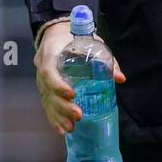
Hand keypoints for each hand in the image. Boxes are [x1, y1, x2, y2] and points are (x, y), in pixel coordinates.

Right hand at [33, 22, 126, 136]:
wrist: (57, 31)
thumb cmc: (75, 36)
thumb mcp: (91, 42)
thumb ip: (105, 59)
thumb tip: (120, 78)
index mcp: (50, 54)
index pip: (49, 72)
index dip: (58, 85)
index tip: (72, 94)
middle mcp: (42, 68)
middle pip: (48, 91)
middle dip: (63, 106)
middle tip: (79, 115)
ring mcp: (41, 80)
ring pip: (47, 100)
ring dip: (58, 116)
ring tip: (71, 128)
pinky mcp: (45, 87)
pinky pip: (47, 104)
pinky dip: (54, 118)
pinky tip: (62, 130)